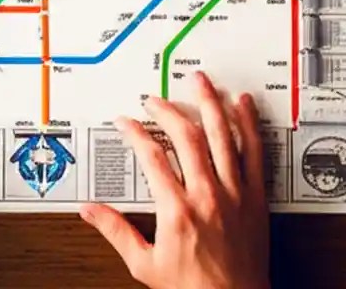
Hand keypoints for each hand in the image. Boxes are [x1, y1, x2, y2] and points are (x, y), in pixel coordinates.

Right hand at [80, 72, 270, 288]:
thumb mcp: (144, 264)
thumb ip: (116, 232)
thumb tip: (90, 212)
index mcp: (177, 211)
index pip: (152, 157)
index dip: (136, 133)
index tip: (127, 122)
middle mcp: (207, 196)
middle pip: (187, 137)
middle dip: (168, 110)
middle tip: (156, 99)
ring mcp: (234, 193)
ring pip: (223, 136)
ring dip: (210, 103)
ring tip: (201, 81)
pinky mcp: (255, 197)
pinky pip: (255, 152)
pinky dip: (249, 124)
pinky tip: (242, 105)